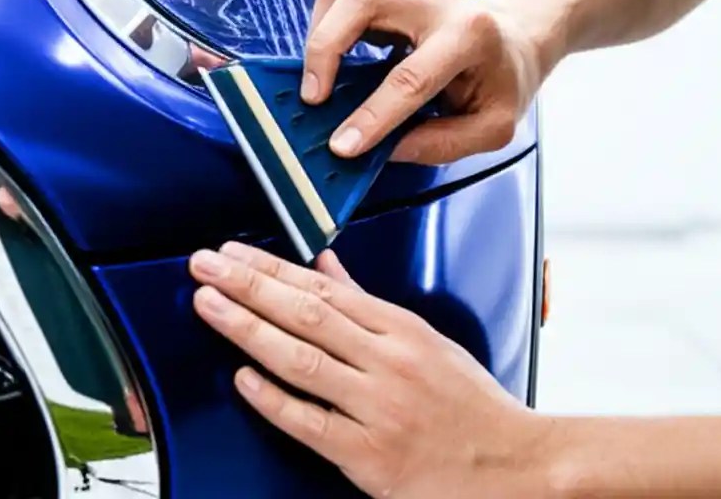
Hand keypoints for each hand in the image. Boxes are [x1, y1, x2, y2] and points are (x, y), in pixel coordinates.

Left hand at [188, 242, 551, 497]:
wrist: (514, 466)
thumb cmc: (472, 406)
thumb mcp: (427, 341)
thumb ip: (367, 304)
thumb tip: (324, 265)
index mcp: (402, 330)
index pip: (322, 288)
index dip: (270, 268)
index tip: (233, 254)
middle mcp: (389, 363)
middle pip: (306, 314)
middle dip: (247, 285)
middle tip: (206, 265)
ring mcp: (379, 408)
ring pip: (302, 360)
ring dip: (248, 329)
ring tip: (210, 305)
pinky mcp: (370, 455)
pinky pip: (311, 422)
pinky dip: (274, 398)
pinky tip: (243, 378)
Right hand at [302, 0, 547, 164]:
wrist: (516, 37)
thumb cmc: (504, 82)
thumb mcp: (494, 126)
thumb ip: (443, 144)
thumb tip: (385, 149)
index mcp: (470, 36)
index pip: (411, 76)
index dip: (373, 115)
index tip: (343, 145)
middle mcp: (436, 2)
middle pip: (363, 4)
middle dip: (325, 50)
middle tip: (314, 98)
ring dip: (319, 37)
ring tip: (317, 83)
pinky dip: (325, 30)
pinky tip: (329, 62)